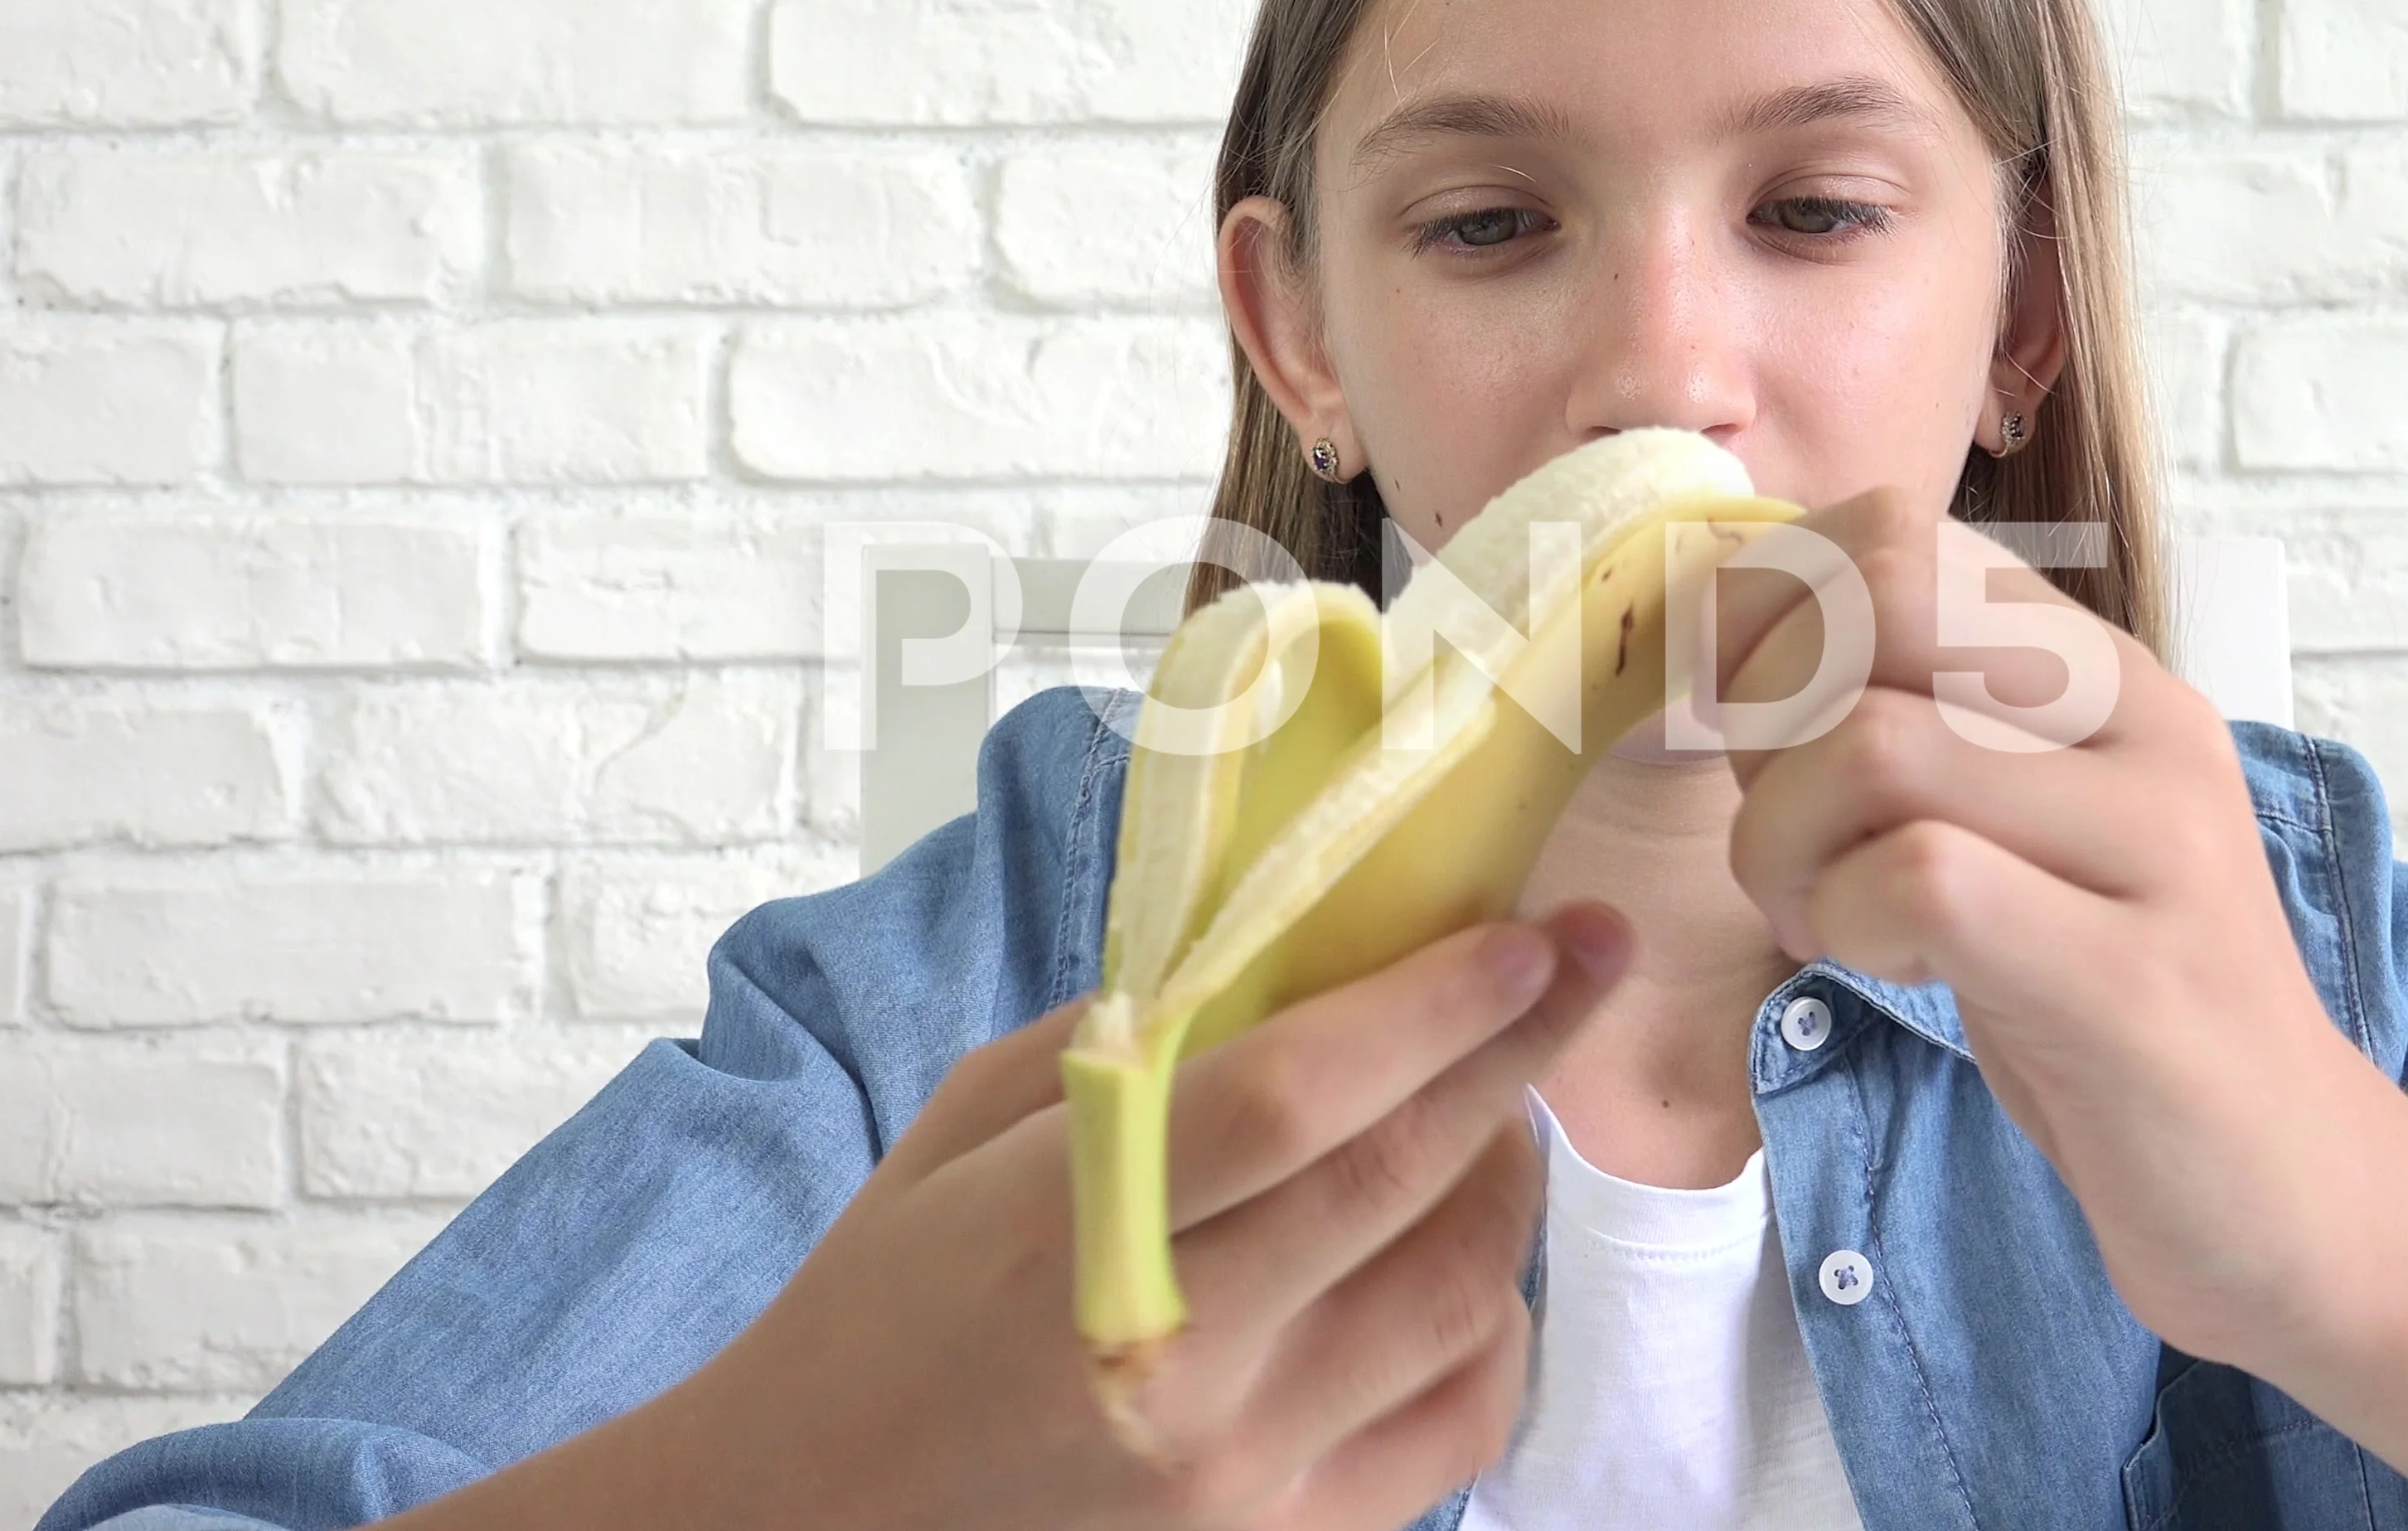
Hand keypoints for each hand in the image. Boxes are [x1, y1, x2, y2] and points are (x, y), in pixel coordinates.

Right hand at [394, 905, 1630, 1530]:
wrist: (821, 1511)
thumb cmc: (889, 1300)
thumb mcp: (964, 1130)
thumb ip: (1123, 1046)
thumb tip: (1293, 963)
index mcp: (1076, 1239)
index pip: (1299, 1102)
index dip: (1430, 1009)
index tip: (1523, 933)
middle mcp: (1181, 1365)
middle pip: (1404, 1186)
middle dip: (1520, 1053)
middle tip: (1586, 964)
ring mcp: (1246, 1473)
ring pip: (1461, 1302)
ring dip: (1511, 1182)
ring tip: (1502, 1108)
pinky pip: (1460, 1427)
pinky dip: (1498, 1328)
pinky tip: (1472, 1259)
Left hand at [1709, 487, 2400, 1373]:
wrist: (2291, 1198)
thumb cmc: (2110, 1014)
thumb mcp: (2013, 837)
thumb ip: (1919, 731)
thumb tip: (1734, 648)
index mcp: (2111, 678)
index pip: (1897, 536)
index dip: (1770, 610)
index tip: (1752, 723)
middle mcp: (2145, 731)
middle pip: (1883, 596)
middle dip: (1766, 708)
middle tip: (1782, 825)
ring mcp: (2155, 849)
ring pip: (1877, 743)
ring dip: (1784, 838)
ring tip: (1818, 914)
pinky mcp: (2134, 981)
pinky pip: (1924, 879)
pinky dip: (1848, 922)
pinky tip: (1878, 966)